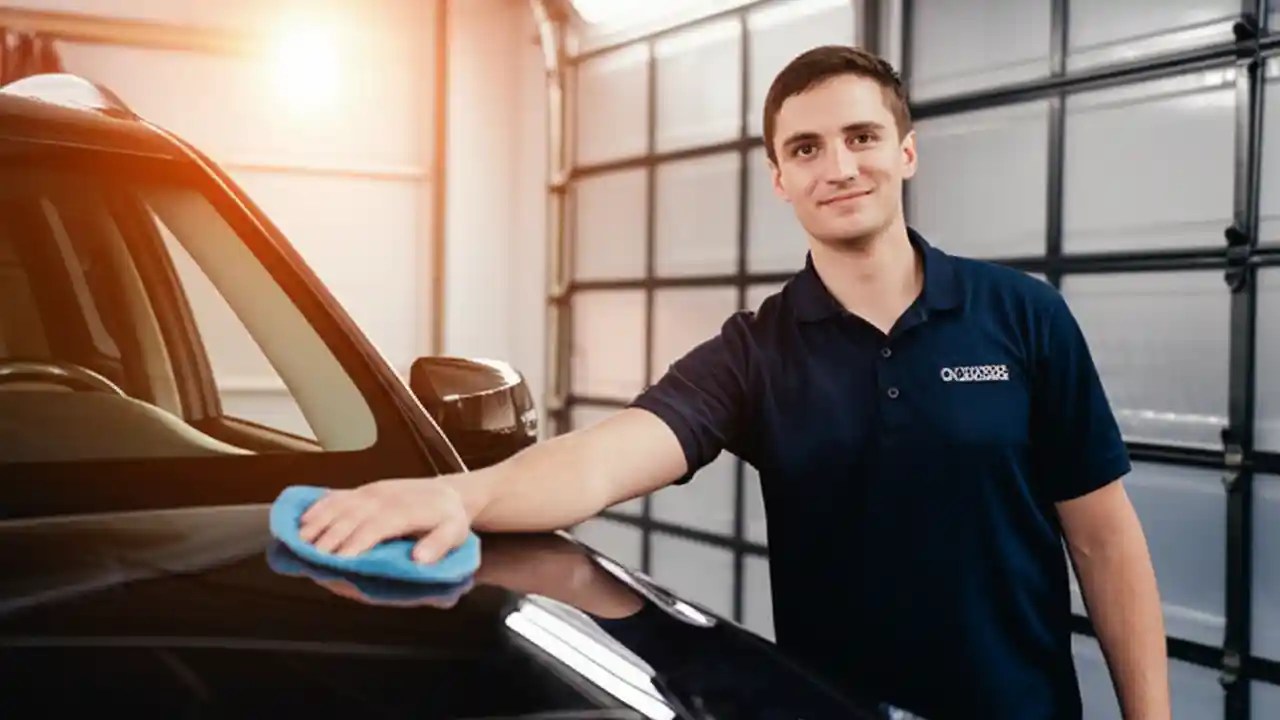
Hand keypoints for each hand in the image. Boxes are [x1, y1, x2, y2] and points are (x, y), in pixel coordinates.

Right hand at [297, 477, 471, 562]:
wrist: (449, 493)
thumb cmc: (450, 519)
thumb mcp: (455, 533)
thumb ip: (439, 545)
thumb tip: (419, 560)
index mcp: (406, 510)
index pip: (378, 526)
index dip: (357, 542)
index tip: (340, 560)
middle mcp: (385, 498)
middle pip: (352, 516)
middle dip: (330, 536)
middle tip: (312, 557)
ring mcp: (373, 492)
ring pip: (340, 504)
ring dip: (318, 521)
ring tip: (300, 539)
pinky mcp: (365, 490)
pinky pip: (339, 495)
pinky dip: (319, 506)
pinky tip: (303, 518)